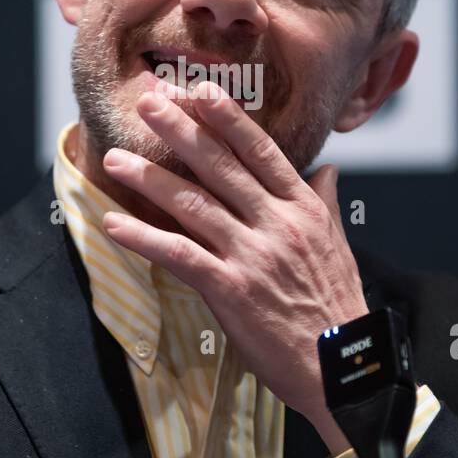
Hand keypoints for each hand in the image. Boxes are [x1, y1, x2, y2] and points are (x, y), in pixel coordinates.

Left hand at [100, 80, 365, 445]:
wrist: (343, 367)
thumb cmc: (337, 307)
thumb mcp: (338, 245)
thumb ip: (324, 202)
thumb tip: (328, 168)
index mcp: (303, 208)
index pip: (261, 151)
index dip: (227, 118)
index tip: (200, 89)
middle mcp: (278, 224)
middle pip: (221, 167)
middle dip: (180, 130)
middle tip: (147, 102)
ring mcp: (253, 255)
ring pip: (194, 204)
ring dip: (150, 179)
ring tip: (117, 159)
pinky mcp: (231, 290)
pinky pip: (179, 256)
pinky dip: (143, 238)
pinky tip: (114, 225)